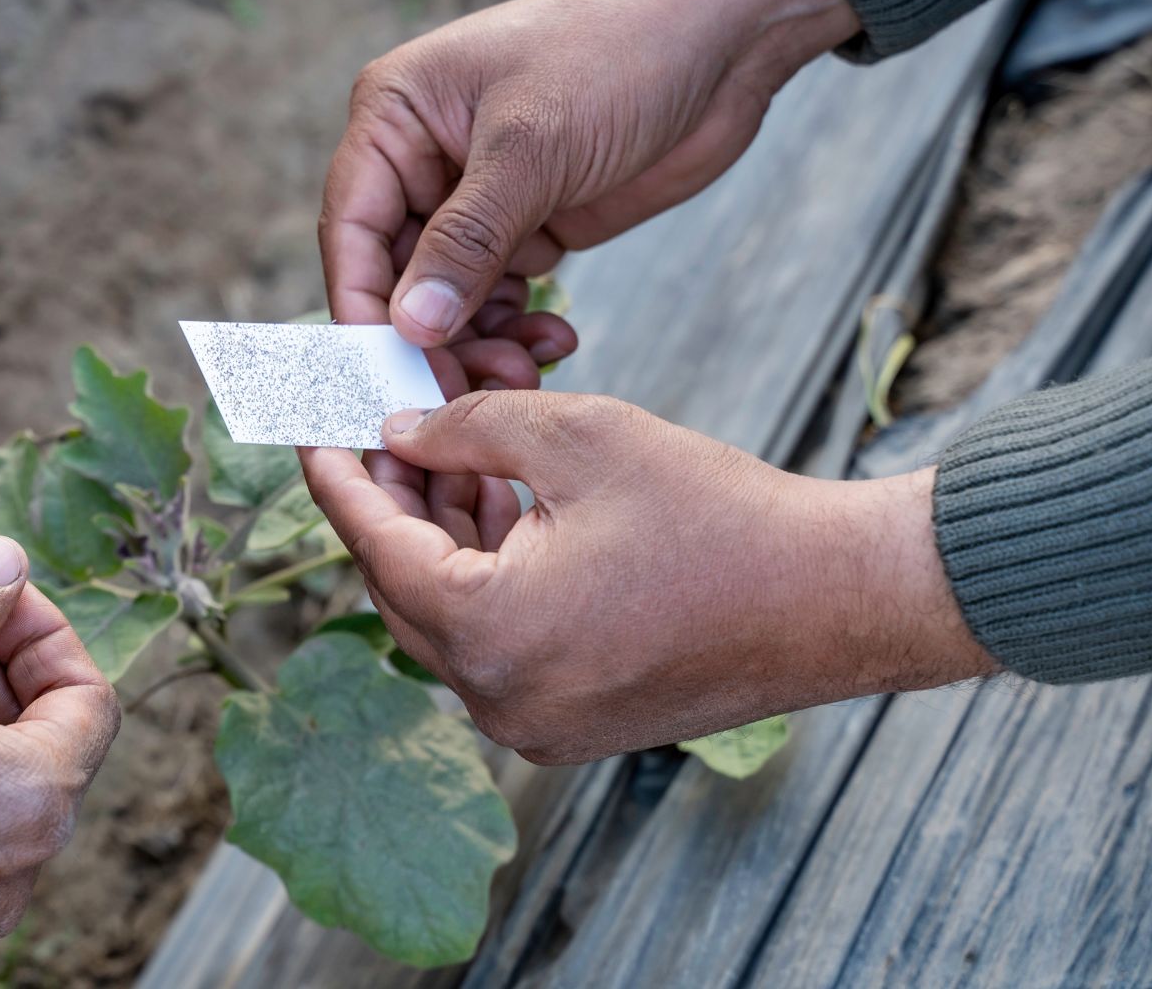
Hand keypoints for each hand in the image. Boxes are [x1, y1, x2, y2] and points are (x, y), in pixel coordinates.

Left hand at [302, 392, 997, 763]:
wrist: (840, 597)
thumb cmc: (719, 513)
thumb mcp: (578, 438)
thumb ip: (466, 429)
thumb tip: (397, 434)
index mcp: (486, 634)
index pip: (373, 544)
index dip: (337, 475)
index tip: (311, 427)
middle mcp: (497, 700)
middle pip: (403, 588)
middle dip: (393, 503)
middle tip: (386, 429)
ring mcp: (535, 725)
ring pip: (450, 618)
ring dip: (444, 537)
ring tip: (456, 452)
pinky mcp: (573, 724)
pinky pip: (499, 647)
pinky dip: (489, 579)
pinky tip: (503, 508)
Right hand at [320, 0, 861, 347]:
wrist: (725, 40)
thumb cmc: (619, 49)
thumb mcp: (531, 146)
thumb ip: (466, 240)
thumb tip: (410, 324)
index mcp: (397, 116)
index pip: (353, 229)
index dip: (362, 308)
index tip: (383, 376)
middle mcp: (425, 159)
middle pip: (396, 276)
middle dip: (429, 339)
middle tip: (461, 393)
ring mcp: (478, 198)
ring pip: (447, 300)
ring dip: (477, 345)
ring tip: (521, 373)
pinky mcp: (529, 226)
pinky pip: (499, 299)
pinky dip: (517, 332)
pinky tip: (552, 345)